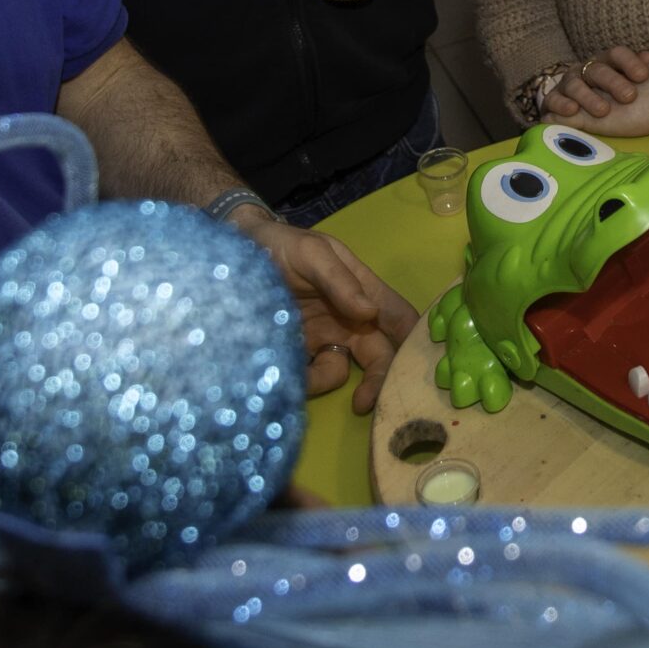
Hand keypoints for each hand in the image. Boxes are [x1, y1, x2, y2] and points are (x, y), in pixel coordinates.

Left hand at [234, 210, 418, 413]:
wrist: (229, 255)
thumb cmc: (280, 245)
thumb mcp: (312, 253)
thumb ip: (340, 281)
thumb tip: (369, 314)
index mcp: (361, 291)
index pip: (398, 317)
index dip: (415, 340)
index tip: (419, 368)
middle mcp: (348, 320)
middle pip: (379, 355)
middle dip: (379, 380)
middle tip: (367, 402)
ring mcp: (322, 339)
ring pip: (342, 371)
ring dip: (329, 379)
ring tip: (305, 377)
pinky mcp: (296, 355)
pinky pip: (309, 377)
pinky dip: (303, 381)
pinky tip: (288, 374)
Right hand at [543, 45, 648, 123]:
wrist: (580, 110)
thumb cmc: (610, 97)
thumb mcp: (627, 84)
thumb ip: (639, 71)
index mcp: (606, 63)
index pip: (616, 54)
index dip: (630, 62)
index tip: (644, 76)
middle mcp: (585, 69)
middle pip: (597, 70)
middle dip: (613, 82)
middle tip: (630, 97)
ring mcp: (568, 84)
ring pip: (575, 85)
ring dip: (588, 97)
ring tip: (603, 110)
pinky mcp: (553, 100)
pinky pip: (553, 100)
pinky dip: (561, 105)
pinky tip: (572, 110)